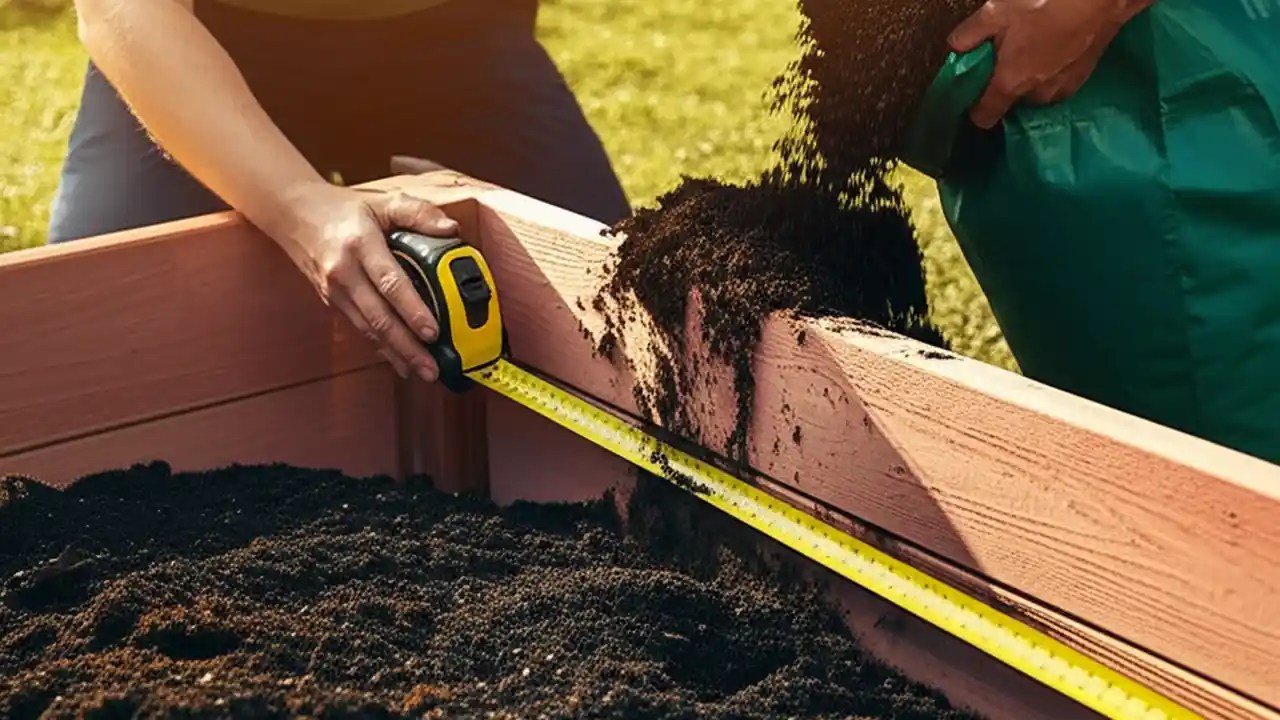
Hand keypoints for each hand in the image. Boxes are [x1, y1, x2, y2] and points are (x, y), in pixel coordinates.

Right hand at [271, 182, 458, 381]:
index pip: (390, 282)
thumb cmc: (344, 208)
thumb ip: (418, 213)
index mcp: (361, 245)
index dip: (411, 309)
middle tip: (431, 369)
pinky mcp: (332, 302)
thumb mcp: (382, 201)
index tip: (432, 332)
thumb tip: (452, 229)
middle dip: (407, 347)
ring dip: (396, 354)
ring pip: (368, 329)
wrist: (293, 214)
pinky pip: (360, 328)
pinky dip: (381, 348)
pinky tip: (399, 361)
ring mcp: (336, 291)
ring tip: (421, 372)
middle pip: (379, 318)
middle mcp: (345, 273)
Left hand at [949, 0, 1152, 128]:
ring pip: (1036, 92)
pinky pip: (1057, 82)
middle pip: (1011, 101)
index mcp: (1010, 83)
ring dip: (1031, 78)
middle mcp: (1037, 94)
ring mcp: (1063, 88)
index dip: (974, 109)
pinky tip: (1053, 46)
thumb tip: (955, 48)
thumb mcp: (997, 12)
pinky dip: (1052, 71)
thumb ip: (970, 34)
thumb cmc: (1046, 3)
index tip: (971, 96)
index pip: (985, 116)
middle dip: (1005, 83)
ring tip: (1032, 46)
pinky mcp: (1083, 77)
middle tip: (1005, 54)